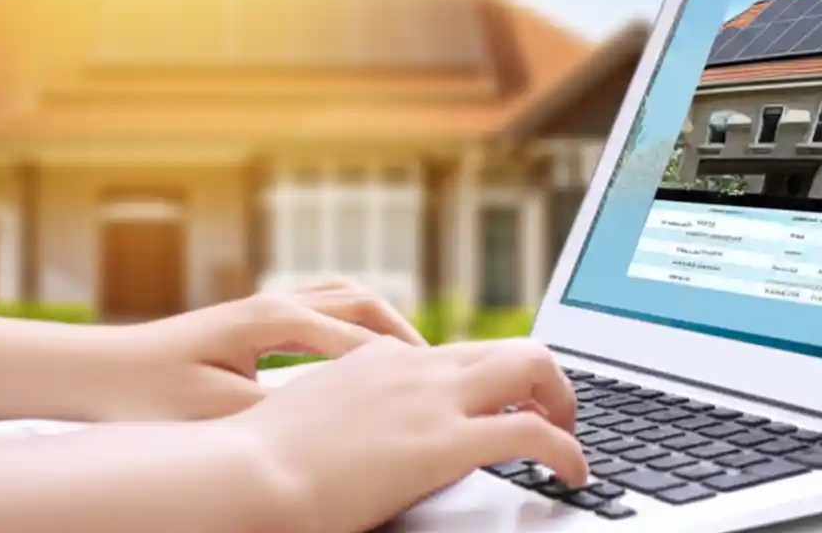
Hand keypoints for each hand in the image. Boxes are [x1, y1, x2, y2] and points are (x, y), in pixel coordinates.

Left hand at [94, 278, 425, 420]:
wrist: (96, 372)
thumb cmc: (148, 394)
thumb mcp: (218, 412)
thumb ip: (282, 409)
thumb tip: (335, 413)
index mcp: (272, 319)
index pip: (357, 339)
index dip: (401, 364)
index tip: (438, 384)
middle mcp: (275, 302)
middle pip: (361, 303)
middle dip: (403, 333)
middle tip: (438, 368)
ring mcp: (265, 304)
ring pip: (343, 297)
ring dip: (381, 321)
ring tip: (410, 355)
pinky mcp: (254, 318)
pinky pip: (323, 305)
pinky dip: (354, 320)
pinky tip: (358, 348)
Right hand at [224, 336, 586, 532]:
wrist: (249, 475)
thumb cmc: (264, 460)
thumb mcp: (313, 416)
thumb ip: (350, 410)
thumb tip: (364, 433)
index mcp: (384, 359)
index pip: (461, 354)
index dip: (496, 378)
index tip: (507, 402)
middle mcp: (417, 366)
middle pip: (509, 346)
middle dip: (546, 378)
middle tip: (555, 414)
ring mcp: (434, 399)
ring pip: (533, 367)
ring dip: (564, 401)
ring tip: (570, 438)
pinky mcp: (447, 442)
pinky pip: (534, 434)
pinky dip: (567, 451)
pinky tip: (573, 474)